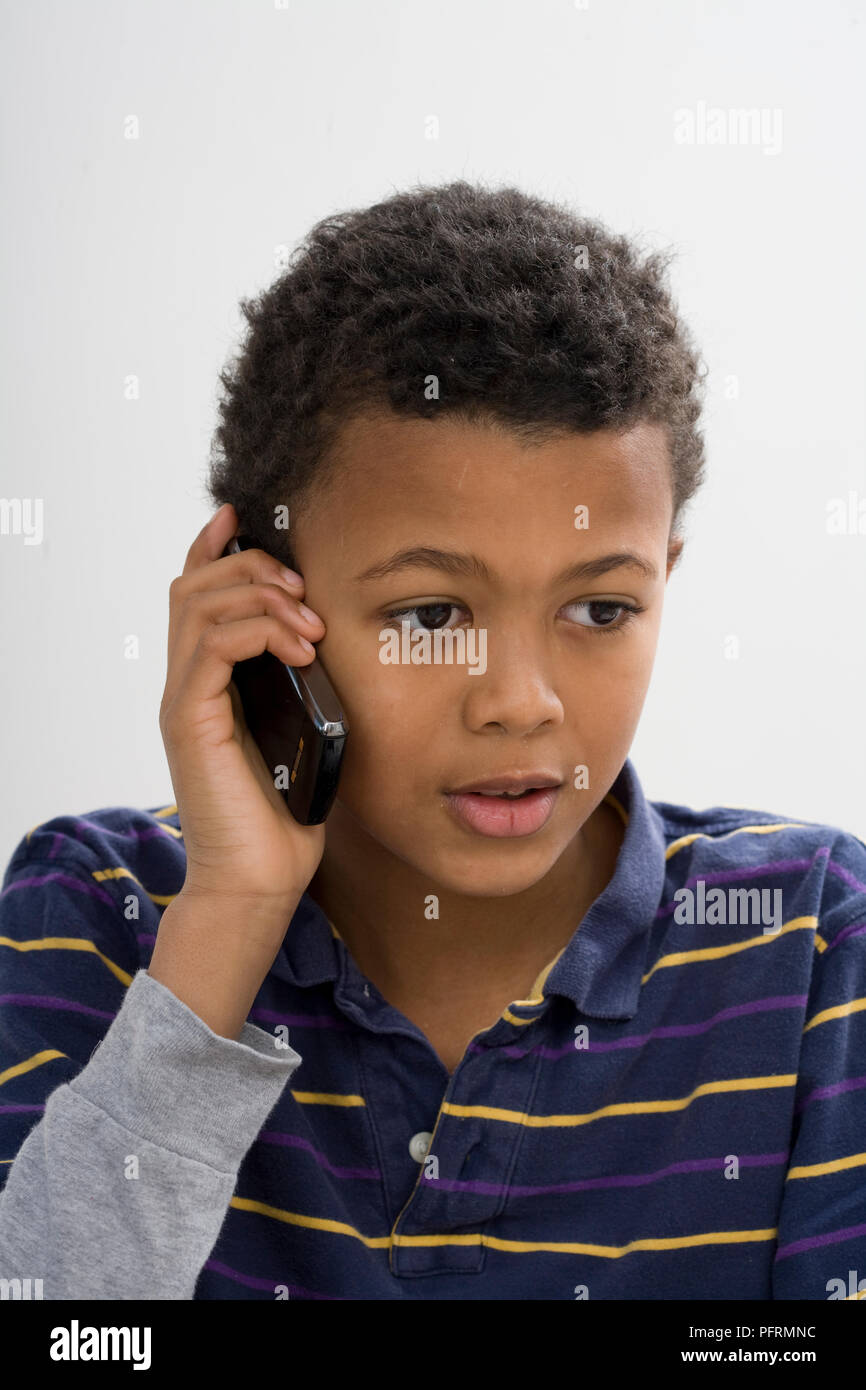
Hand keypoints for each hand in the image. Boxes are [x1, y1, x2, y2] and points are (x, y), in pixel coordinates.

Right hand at [158, 503, 326, 927]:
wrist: (258, 881)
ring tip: (308, 621)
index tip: (248, 519)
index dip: (216, 548)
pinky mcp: (189, 721)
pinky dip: (258, 630)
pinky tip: (298, 647)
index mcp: (210, 682)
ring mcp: (184, 701)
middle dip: (252, 568)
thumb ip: (304, 685)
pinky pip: (211, 647)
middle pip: (193, 586)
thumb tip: (333, 641)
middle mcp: (187, 684)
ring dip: (261, 596)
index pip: (196, 594)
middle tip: (302, 586)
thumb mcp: (306, 731)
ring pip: (198, 606)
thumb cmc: (287, 814)